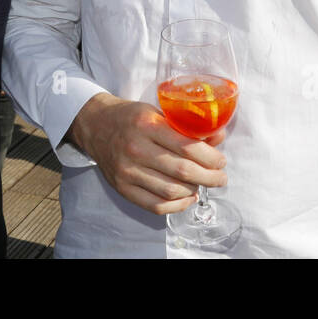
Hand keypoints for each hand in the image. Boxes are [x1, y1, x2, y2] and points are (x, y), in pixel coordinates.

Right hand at [65, 92, 226, 214]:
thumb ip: (186, 126)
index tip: (221, 162)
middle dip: (209, 177)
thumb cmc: (132, 118)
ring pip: (171, 191)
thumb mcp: (158, 112)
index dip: (211, 158)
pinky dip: (176, 205)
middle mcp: (136, 148)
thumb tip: (219, 136)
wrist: (96, 126)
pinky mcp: (122, 188)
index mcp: (147, 124)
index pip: (187, 147)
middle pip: (182, 171)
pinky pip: (155, 206)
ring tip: (201, 185)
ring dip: (194, 191)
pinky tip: (186, 197)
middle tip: (220, 178)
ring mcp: (127, 171)